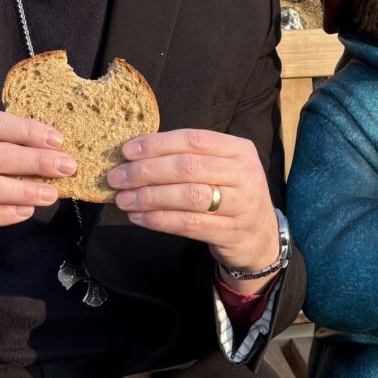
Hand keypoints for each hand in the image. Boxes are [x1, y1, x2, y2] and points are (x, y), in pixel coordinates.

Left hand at [108, 129, 279, 294]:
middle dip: (146, 172)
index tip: (127, 151)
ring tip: (123, 200)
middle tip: (117, 178)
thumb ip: (187, 157)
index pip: (193, 139)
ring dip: (149, 197)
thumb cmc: (229, 195)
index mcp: (239, 149)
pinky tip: (140, 218)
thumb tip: (135, 154)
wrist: (260, 237)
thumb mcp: (220, 168)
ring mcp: (241, 204)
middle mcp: (244, 173)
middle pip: (188, 167)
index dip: (157, 144)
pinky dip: (160, 220)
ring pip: (188, 196)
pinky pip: (189, 224)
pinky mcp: (232, 232)